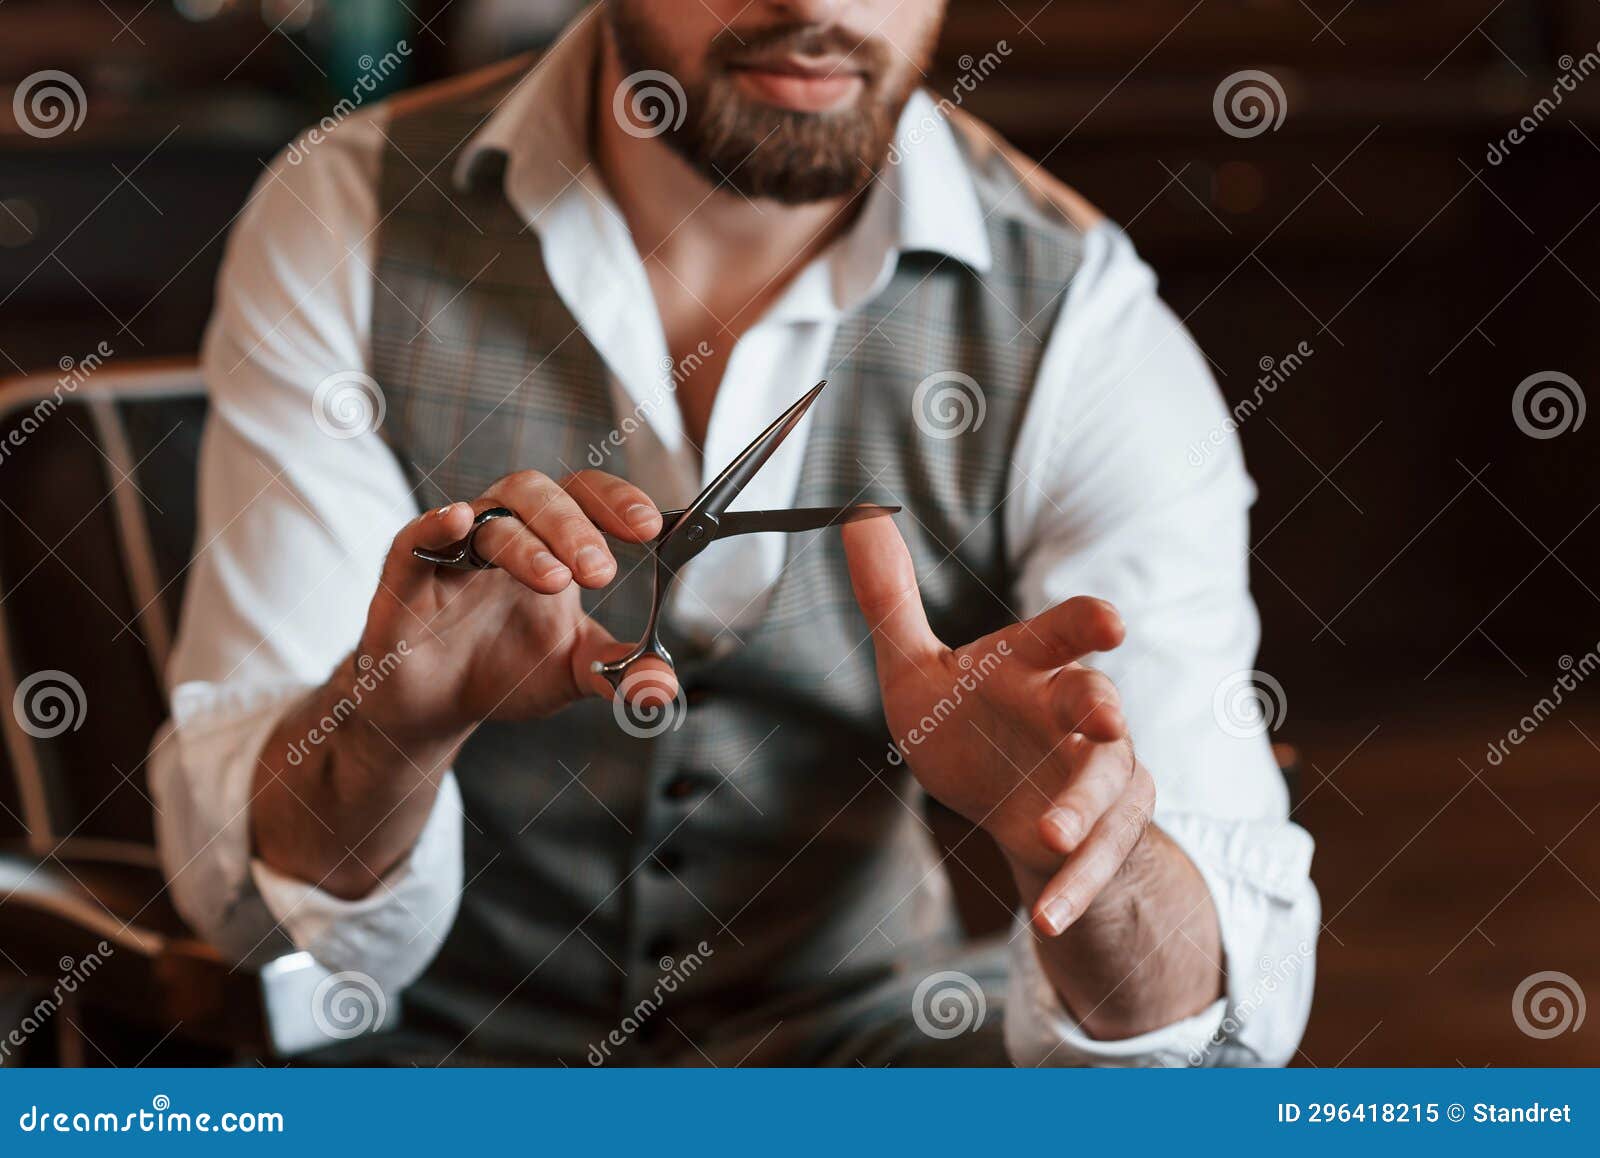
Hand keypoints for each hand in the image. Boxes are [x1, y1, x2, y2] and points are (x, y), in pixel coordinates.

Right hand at [355, 468, 676, 745]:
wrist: (434, 706)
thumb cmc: (505, 668)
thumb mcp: (574, 671)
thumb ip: (620, 671)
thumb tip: (663, 686)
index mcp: (550, 540)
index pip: (585, 496)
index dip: (617, 501)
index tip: (652, 527)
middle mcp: (503, 530)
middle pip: (538, 495)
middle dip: (574, 527)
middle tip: (601, 571)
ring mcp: (454, 549)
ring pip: (489, 518)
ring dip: (525, 544)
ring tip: (557, 581)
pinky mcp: (407, 575)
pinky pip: (417, 538)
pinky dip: (436, 525)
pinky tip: (458, 520)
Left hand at [841, 516, 1154, 937]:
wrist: (1010, 808)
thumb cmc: (970, 724)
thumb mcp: (918, 670)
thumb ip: (891, 599)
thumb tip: (854, 515)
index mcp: (1035, 667)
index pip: (1064, 635)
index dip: (1087, 626)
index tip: (1108, 623)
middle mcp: (1078, 718)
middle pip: (1102, 707)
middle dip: (1106, 711)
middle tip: (1108, 718)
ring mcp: (1099, 778)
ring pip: (1108, 789)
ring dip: (1083, 811)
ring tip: (1051, 833)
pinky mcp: (1104, 837)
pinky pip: (1096, 865)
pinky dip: (1074, 891)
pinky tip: (1044, 921)